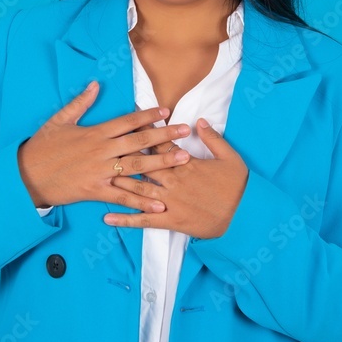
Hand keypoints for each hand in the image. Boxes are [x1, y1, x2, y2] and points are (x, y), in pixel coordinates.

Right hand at [16, 80, 191, 212]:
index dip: (148, 115)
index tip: (166, 110)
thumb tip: (96, 85)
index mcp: (95, 132)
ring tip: (183, 159)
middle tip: (185, 130)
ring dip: (162, 163)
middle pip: (139, 141)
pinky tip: (159, 203)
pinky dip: (141, 200)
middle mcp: (101, 151)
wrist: (25, 175)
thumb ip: (80, 103)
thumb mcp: (59, 120)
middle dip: (165, 135)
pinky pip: (122, 196)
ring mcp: (100, 171)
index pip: (127, 121)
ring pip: (136, 167)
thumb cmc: (41, 147)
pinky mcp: (95, 191)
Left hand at [103, 118, 249, 238]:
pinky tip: (108, 218)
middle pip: (144, 165)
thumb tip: (199, 121)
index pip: (161, 146)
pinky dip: (125, 220)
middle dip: (124, 155)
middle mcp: (174, 181)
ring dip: (118, 183)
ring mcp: (170, 202)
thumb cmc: (238, 186)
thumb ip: (213, 138)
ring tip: (98, 178)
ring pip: (139, 190)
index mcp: (186, 164)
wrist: (244, 215)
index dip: (146, 133)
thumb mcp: (230, 157)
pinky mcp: (170, 221)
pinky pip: (143, 220)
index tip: (131, 123)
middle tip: (104, 148)